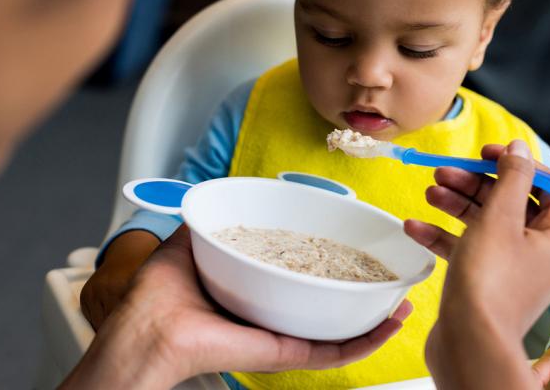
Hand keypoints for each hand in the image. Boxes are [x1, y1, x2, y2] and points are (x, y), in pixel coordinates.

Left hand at [62, 224, 411, 388]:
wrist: (146, 331)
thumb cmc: (159, 295)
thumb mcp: (192, 242)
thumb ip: (211, 220)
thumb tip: (221, 196)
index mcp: (255, 291)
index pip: (301, 280)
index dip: (331, 268)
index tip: (356, 252)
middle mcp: (272, 316)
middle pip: (327, 308)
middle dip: (362, 295)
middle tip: (390, 279)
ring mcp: (282, 337)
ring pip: (340, 332)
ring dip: (376, 318)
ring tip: (403, 301)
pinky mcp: (284, 353)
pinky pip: (333, 351)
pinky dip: (367, 339)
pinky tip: (390, 322)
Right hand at [405, 141, 549, 335]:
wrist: (469, 342)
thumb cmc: (490, 280)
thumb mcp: (500, 217)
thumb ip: (511, 177)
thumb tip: (518, 148)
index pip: (547, 185)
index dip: (516, 163)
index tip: (486, 152)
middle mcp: (540, 250)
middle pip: (509, 201)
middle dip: (474, 184)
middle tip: (444, 173)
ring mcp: (511, 267)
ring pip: (484, 223)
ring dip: (455, 204)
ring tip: (429, 192)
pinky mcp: (485, 281)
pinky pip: (466, 248)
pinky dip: (443, 235)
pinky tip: (414, 227)